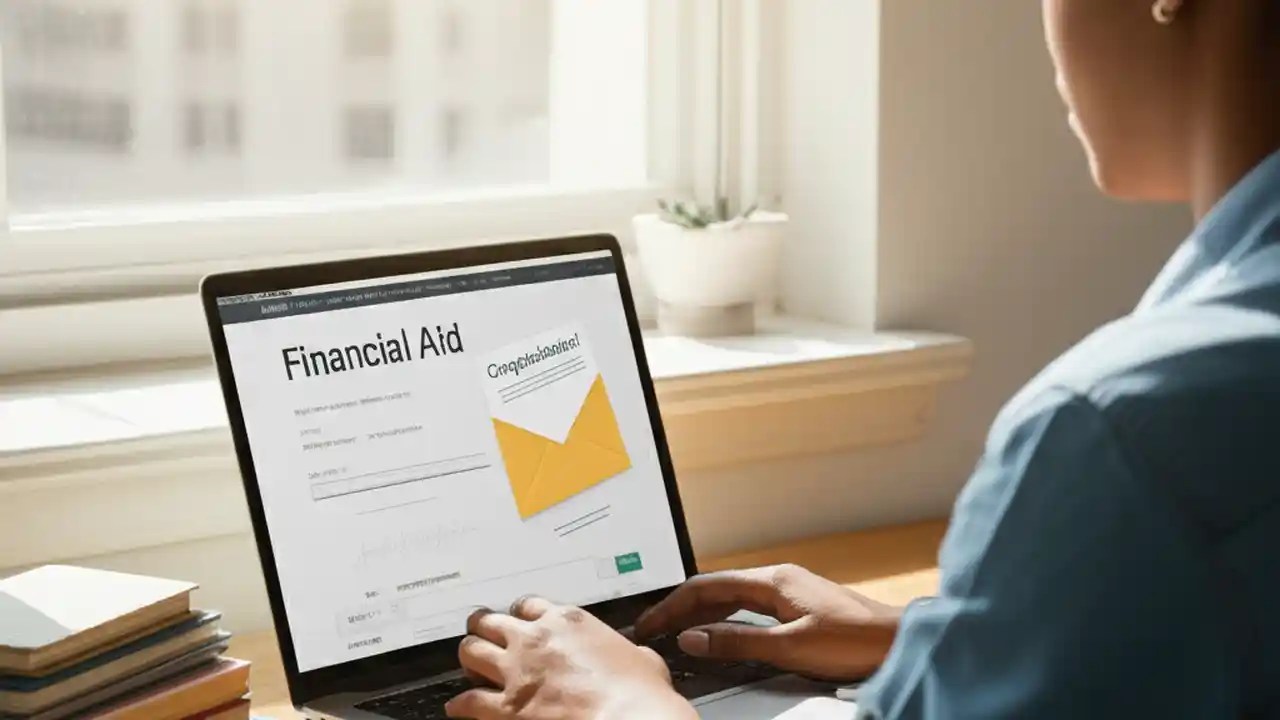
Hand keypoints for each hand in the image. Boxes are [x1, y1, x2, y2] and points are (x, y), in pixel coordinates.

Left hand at [446, 597, 696, 719]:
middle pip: (491, 621)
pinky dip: (461, 704)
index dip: (522, 615)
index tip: (521, 623)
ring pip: (471, 651)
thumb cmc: (640, 694)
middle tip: (484, 636)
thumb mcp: (643, 659)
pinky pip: (466, 700)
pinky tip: (459, 707)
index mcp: (568, 622)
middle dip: (485, 628)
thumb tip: (637, 657)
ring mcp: (516, 671)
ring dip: (470, 657)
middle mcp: (535, 639)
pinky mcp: (505, 707)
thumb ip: (628, 652)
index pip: (529, 605)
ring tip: (470, 663)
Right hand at [635, 564, 900, 681]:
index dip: (673, 606)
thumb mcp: (790, 646)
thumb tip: (693, 638)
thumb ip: (738, 641)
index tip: (650, 624)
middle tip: (654, 630)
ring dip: (701, 615)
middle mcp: (778, 580)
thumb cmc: (854, 640)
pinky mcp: (798, 609)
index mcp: (773, 581)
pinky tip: (718, 635)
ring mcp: (789, 593)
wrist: (897, 643)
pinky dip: (724, 621)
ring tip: (676, 633)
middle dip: (681, 609)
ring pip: (732, 600)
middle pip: (716, 590)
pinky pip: (748, 610)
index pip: (707, 586)